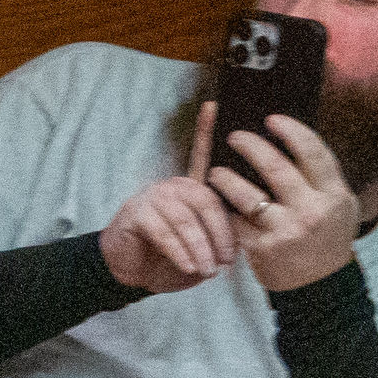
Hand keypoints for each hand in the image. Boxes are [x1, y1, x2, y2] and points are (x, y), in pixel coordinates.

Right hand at [99, 99, 239, 291]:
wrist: (134, 274)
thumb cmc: (172, 259)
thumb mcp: (204, 247)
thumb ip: (219, 233)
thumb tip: (243, 235)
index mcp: (190, 189)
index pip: (200, 155)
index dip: (204, 129)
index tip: (212, 103)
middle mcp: (172, 186)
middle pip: (206, 200)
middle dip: (221, 234)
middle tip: (225, 261)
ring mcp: (153, 198)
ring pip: (186, 219)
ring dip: (199, 248)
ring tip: (206, 270)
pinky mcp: (136, 213)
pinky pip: (165, 231)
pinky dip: (179, 251)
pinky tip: (187, 265)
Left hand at [210, 113, 358, 293]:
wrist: (320, 285)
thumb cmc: (326, 236)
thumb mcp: (338, 205)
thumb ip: (320, 176)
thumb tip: (286, 136)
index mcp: (335, 195)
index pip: (314, 153)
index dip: (292, 131)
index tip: (271, 118)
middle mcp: (313, 212)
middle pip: (276, 168)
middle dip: (250, 147)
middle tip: (233, 136)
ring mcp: (287, 231)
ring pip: (247, 195)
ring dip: (225, 178)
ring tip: (214, 170)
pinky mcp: (263, 248)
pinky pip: (234, 221)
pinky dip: (222, 208)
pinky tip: (213, 199)